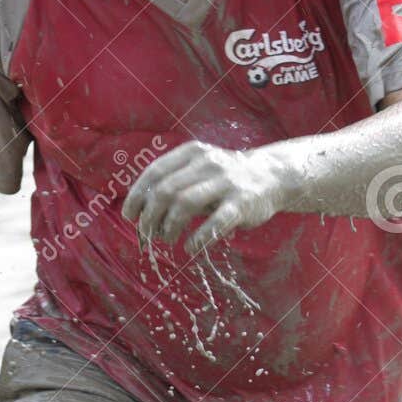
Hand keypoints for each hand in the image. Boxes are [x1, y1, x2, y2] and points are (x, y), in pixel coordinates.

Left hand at [121, 141, 287, 252]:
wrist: (272, 175)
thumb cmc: (226, 178)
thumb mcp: (200, 168)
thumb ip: (174, 181)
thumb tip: (139, 208)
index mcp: (192, 153)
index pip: (155, 171)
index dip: (137, 195)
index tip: (130, 216)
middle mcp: (207, 163)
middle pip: (166, 190)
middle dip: (150, 216)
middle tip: (146, 235)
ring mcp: (226, 182)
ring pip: (185, 203)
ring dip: (169, 226)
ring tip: (166, 239)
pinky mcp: (242, 203)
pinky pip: (215, 222)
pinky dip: (198, 238)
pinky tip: (190, 248)